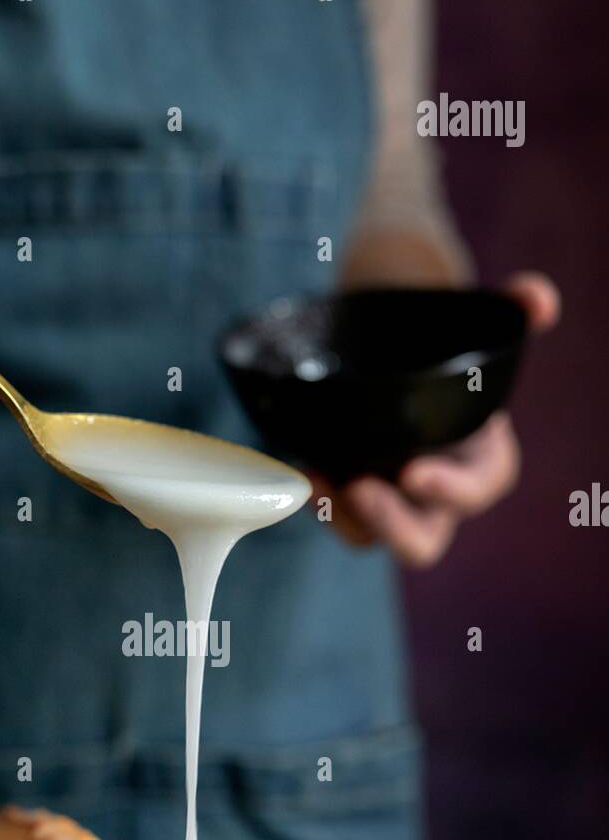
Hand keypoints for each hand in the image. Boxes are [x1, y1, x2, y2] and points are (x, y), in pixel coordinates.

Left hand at [319, 272, 560, 567]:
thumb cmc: (447, 347)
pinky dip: (321, 502)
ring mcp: (394, 501)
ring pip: (372, 536)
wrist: (401, 351)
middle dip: (392, 524)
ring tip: (319, 477)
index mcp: (480, 459)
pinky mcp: (354, 497)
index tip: (413, 472)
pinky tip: (303, 471)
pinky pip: (339, 519)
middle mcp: (437, 492)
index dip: (452, 489)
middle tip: (360, 487)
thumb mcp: (480, 326)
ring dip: (345, 517)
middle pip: (423, 539)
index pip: (479, 487)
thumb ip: (515, 311)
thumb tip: (536, 300)